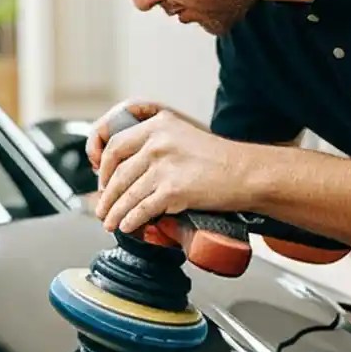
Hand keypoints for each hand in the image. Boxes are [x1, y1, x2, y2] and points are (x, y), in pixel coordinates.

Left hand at [89, 102, 255, 232]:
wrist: (248, 173)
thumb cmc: (218, 159)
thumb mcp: (181, 135)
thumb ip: (153, 144)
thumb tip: (123, 169)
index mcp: (158, 125)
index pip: (115, 144)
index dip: (103, 166)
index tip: (102, 180)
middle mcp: (158, 143)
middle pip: (118, 172)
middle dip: (106, 195)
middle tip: (102, 208)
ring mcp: (165, 167)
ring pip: (127, 194)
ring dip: (115, 213)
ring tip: (110, 223)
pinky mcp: (174, 190)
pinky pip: (142, 209)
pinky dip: (131, 221)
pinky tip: (127, 226)